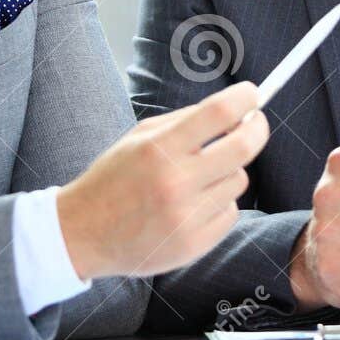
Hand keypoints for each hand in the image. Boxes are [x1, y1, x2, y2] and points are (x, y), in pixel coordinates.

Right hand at [56, 81, 268, 278]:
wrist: (82, 234)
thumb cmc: (115, 179)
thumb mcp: (139, 138)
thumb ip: (186, 121)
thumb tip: (237, 109)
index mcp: (159, 148)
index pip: (219, 112)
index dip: (245, 98)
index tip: (252, 94)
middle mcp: (175, 182)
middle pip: (244, 147)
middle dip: (257, 129)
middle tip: (254, 123)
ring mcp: (186, 217)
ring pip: (238, 181)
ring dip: (228, 172)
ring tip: (198, 178)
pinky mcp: (194, 245)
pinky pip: (231, 213)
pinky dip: (219, 205)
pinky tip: (192, 206)